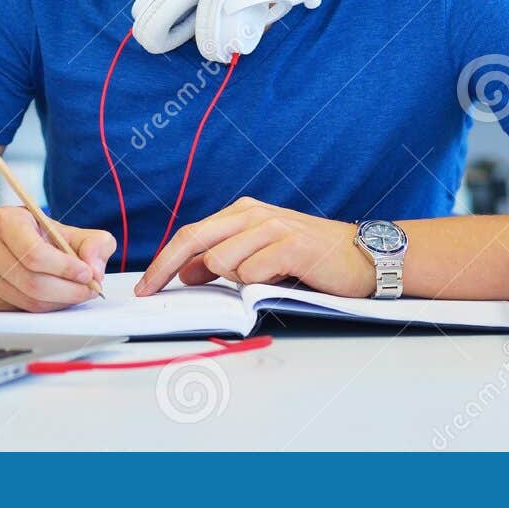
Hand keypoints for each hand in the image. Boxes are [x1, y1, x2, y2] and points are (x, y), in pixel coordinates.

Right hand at [0, 207, 116, 312]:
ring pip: (28, 303)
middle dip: (69, 291)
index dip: (66, 269)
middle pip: (34, 284)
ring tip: (74, 291)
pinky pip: (20, 312)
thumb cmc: (24, 232)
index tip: (87, 273)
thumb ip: (90, 241)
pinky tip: (52, 296)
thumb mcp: (57, 226)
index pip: (35, 254)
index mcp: (4, 221)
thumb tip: (96, 269)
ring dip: (59, 302)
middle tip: (89, 289)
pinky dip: (43, 308)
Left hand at [133, 197, 370, 297]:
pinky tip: (284, 277)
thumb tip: (186, 272)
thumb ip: (225, 259)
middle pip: (194, 240)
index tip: (144, 287)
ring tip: (268, 278)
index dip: (162, 262)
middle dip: (166, 269)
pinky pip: (254, 272)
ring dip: (238, 280)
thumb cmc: (310, 259)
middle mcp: (253, 214)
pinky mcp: (292, 245)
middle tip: (150, 294)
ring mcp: (273, 226)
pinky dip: (261, 284)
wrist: (364, 256)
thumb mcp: (260, 255)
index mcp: (242, 213)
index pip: (190, 235)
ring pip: (224, 261)